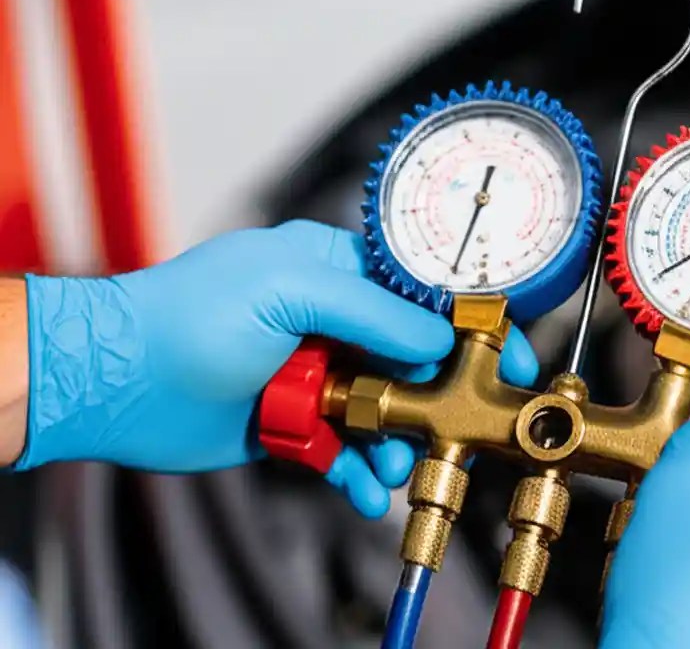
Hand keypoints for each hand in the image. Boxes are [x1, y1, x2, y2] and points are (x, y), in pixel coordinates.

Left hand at [14, 219, 538, 517]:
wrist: (116, 381)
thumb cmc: (185, 317)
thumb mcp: (288, 292)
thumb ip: (373, 312)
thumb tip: (436, 337)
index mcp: (333, 269)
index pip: (420, 293)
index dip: (464, 326)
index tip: (502, 356)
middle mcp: (330, 319)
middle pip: (412, 358)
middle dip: (435, 397)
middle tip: (457, 424)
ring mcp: (316, 373)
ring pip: (386, 411)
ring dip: (397, 442)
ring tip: (394, 464)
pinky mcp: (296, 423)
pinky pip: (346, 452)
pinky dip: (360, 474)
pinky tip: (367, 490)